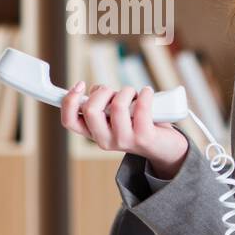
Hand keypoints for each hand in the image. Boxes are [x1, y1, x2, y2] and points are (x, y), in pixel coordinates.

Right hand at [60, 81, 189, 179]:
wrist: (166, 149)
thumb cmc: (138, 125)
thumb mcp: (114, 117)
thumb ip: (103, 105)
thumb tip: (97, 90)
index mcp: (94, 134)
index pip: (69, 121)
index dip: (69, 100)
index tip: (80, 85)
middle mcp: (105, 140)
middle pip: (90, 110)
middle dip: (102, 92)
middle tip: (113, 91)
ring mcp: (124, 140)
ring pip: (116, 106)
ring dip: (125, 91)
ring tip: (134, 93)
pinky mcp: (144, 137)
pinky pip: (141, 108)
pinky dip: (145, 95)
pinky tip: (147, 92)